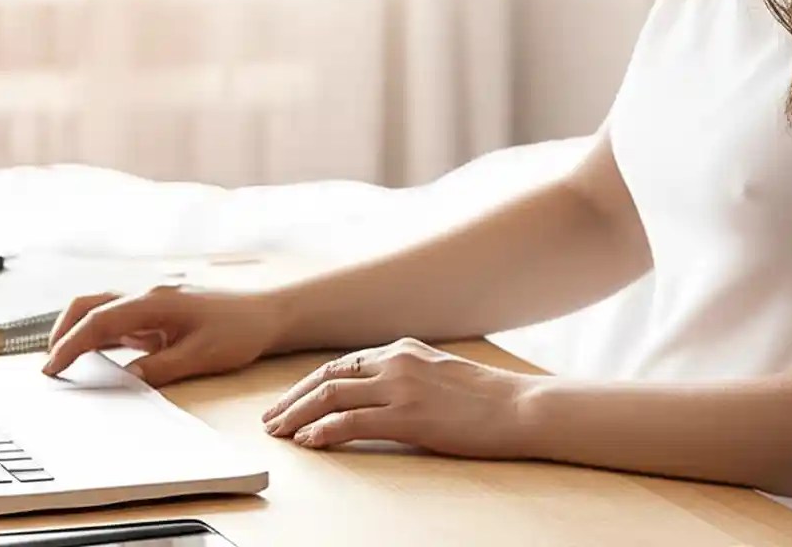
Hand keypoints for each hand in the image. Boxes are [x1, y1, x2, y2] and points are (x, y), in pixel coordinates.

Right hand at [41, 285, 284, 386]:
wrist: (266, 314)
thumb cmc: (240, 330)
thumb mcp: (202, 356)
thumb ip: (161, 367)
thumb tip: (126, 378)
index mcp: (154, 302)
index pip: (99, 320)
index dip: (71, 344)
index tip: (53, 367)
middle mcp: (146, 296)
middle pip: (88, 304)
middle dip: (63, 331)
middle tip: (51, 366)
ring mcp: (149, 302)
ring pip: (99, 309)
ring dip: (78, 331)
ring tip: (65, 362)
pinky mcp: (155, 312)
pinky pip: (116, 319)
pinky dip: (98, 334)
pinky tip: (96, 356)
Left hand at [261, 338, 538, 458]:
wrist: (521, 408)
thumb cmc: (486, 398)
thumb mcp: (439, 373)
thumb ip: (405, 375)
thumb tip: (376, 391)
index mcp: (401, 349)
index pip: (341, 364)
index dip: (309, 385)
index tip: (289, 402)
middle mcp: (395, 361)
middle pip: (326, 377)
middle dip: (292, 399)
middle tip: (270, 418)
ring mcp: (400, 387)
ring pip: (331, 396)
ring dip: (298, 415)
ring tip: (279, 431)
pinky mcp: (408, 415)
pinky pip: (351, 421)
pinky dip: (324, 431)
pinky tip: (309, 442)